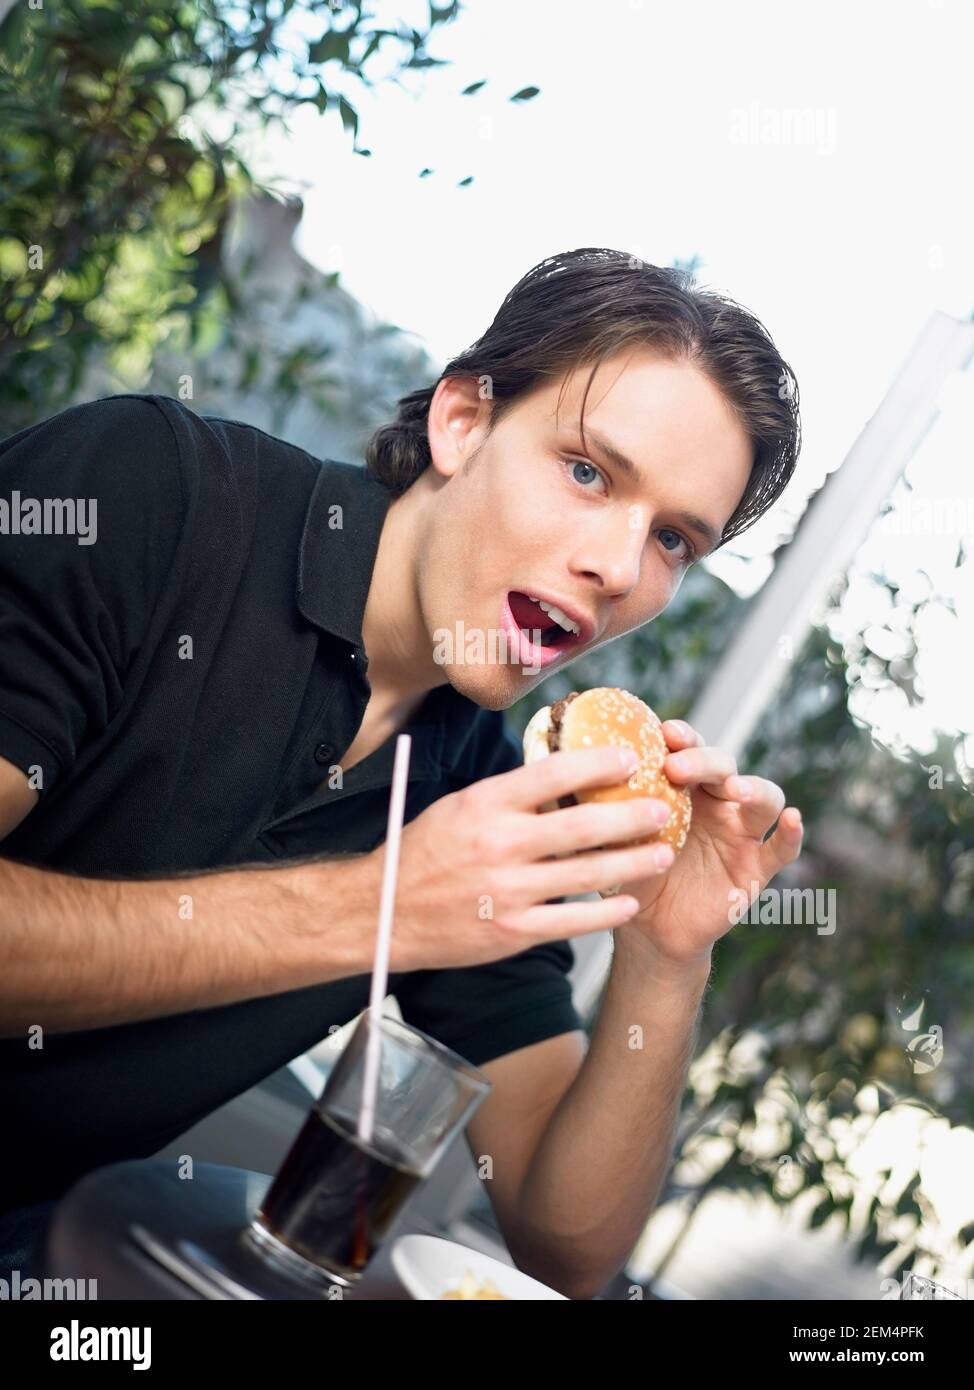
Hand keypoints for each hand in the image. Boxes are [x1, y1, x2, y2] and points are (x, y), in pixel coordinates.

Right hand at [378, 746, 671, 971]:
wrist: (384, 911)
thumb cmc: (425, 852)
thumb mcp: (461, 807)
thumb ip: (511, 796)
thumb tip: (564, 774)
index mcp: (486, 804)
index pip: (554, 773)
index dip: (599, 763)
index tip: (630, 759)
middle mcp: (500, 844)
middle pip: (583, 826)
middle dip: (632, 817)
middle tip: (663, 809)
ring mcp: (508, 891)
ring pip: (588, 874)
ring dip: (633, 863)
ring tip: (662, 854)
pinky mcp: (513, 931)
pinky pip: (574, 920)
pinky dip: (607, 911)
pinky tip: (631, 901)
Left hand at [607, 719, 803, 967]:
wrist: (646, 928)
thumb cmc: (627, 871)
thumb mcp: (608, 838)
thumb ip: (593, 806)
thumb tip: (550, 767)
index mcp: (682, 786)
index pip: (688, 749)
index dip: (681, 736)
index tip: (663, 732)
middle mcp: (715, 800)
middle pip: (724, 766)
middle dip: (704, 761)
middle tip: (678, 767)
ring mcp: (741, 831)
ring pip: (763, 798)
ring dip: (753, 788)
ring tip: (736, 790)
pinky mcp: (757, 866)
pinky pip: (782, 847)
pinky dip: (792, 833)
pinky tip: (794, 820)